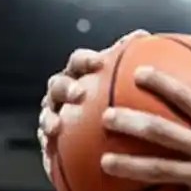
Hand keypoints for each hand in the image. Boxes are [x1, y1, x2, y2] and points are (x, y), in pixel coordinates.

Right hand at [36, 30, 147, 175]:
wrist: (102, 136)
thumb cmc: (121, 100)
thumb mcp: (129, 82)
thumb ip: (131, 60)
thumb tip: (143, 33)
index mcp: (81, 74)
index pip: (79, 62)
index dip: (86, 61)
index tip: (99, 64)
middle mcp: (64, 93)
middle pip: (57, 85)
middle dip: (65, 88)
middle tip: (79, 94)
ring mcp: (54, 116)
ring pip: (47, 114)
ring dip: (49, 119)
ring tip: (57, 128)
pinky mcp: (51, 142)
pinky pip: (47, 146)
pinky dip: (49, 149)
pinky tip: (53, 157)